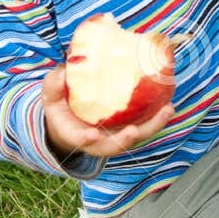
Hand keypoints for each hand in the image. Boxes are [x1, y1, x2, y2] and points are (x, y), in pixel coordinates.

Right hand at [40, 63, 177, 161]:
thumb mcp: (50, 98)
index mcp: (75, 134)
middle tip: (133, 131)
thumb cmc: (60, 109)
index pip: (80, 140)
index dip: (86, 139)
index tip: (92, 135)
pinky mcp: (127, 127)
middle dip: (125, 139)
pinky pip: (144, 125)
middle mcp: (98, 141)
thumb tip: (63, 71)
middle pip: (114, 145)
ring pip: (135, 136)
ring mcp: (115, 136)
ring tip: (166, 110)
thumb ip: (54, 86)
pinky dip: (156, 117)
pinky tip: (168, 104)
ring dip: (152, 126)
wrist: (70, 121)